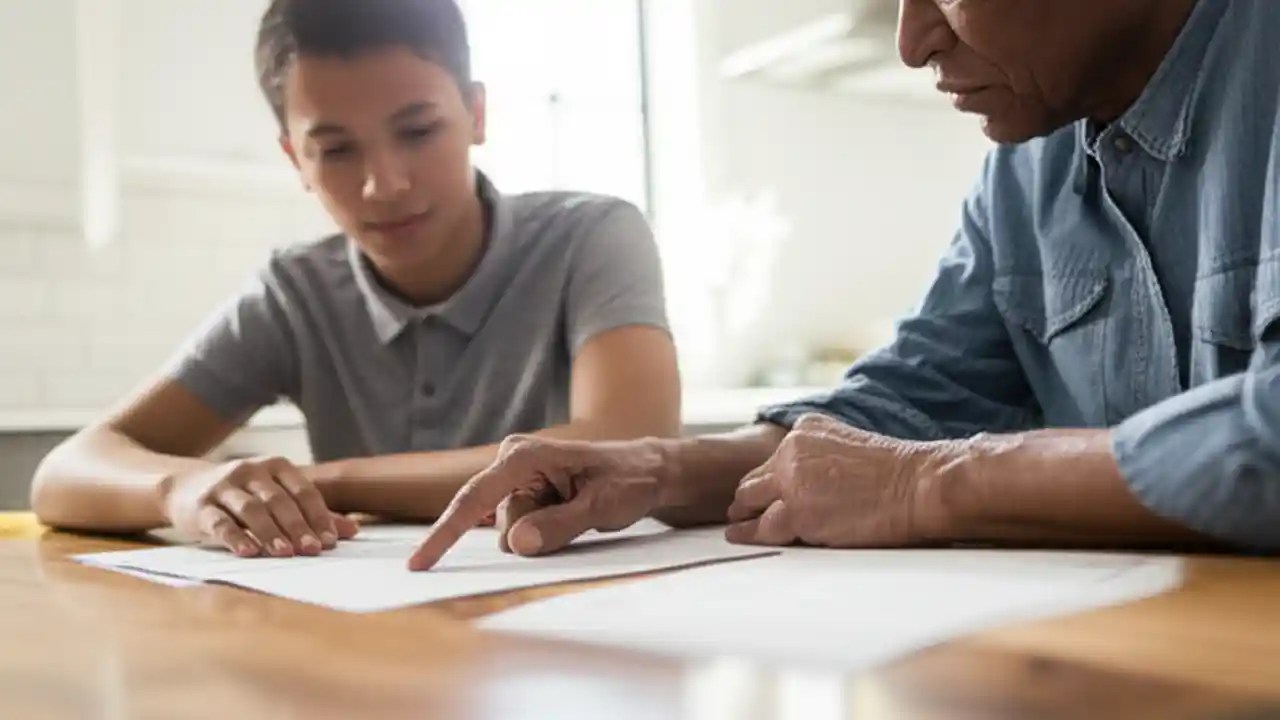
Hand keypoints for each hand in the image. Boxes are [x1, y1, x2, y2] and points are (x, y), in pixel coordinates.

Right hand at [159, 456, 358, 557]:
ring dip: (270, 532)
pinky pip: (219, 522)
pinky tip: (248, 552)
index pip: (304, 491)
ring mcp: (224, 486)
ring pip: (251, 509)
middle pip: (279, 500)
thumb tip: (352, 531)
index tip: (330, 541)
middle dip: (297, 526)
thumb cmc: (244, 496)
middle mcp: (251, 470)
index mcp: (277, 466)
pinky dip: (235, 537)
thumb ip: (311, 513)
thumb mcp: (276, 497)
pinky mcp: (201, 506)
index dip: (318, 516)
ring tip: (285, 553)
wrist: (185, 488)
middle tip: (311, 550)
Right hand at [407, 435, 671, 570]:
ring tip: (580, 511)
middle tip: (580, 514)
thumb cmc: (627, 480)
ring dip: (544, 534)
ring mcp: (515, 479)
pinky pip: (518, 529)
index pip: (474, 499)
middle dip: (535, 535)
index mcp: (524, 456)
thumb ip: (559, 525)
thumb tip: (516, 544)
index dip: (445, 533)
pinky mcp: (522, 494)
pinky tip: (566, 515)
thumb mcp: (601, 505)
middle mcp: (511, 462)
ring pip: (512, 532)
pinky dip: (539, 533)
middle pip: (502, 524)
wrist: (646, 471)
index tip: (418, 563)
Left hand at [725, 414, 955, 546]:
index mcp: (806, 429)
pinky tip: (739, 536)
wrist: (917, 485)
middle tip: (739, 509)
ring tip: (735, 525)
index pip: (774, 458)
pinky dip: (749, 534)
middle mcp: (791, 450)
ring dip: (743, 514)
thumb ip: (821, 456)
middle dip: (749, 496)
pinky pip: (761, 528)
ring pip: (750, 501)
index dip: (768, 478)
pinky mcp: (797, 514)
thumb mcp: (849, 444)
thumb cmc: (896, 472)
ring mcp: (791, 482)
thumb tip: (806, 480)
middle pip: (756, 478)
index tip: (760, 489)